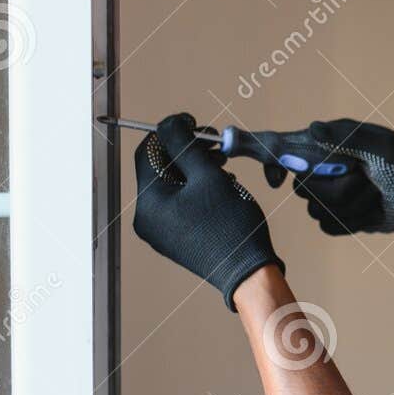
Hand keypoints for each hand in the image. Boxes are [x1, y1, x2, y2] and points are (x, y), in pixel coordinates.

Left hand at [132, 112, 283, 310]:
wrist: (247, 272)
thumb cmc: (230, 225)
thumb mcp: (208, 176)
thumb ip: (184, 145)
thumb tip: (169, 124)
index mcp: (149, 201)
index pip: (148, 151)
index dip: (170, 131)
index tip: (192, 123)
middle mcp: (147, 217)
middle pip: (159, 167)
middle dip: (186, 151)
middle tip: (213, 145)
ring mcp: (159, 230)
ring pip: (170, 184)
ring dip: (193, 168)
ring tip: (221, 166)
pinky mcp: (174, 237)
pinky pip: (178, 202)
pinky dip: (195, 188)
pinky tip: (218, 186)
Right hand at [246, 119, 393, 240]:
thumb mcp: (381, 147)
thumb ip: (346, 137)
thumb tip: (312, 128)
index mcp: (328, 145)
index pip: (284, 148)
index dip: (266, 156)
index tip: (267, 172)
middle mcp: (323, 168)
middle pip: (302, 187)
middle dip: (336, 188)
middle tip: (363, 177)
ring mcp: (329, 194)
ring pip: (317, 210)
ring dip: (351, 205)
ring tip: (373, 193)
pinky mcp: (337, 217)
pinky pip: (328, 226)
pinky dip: (353, 221)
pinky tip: (370, 211)